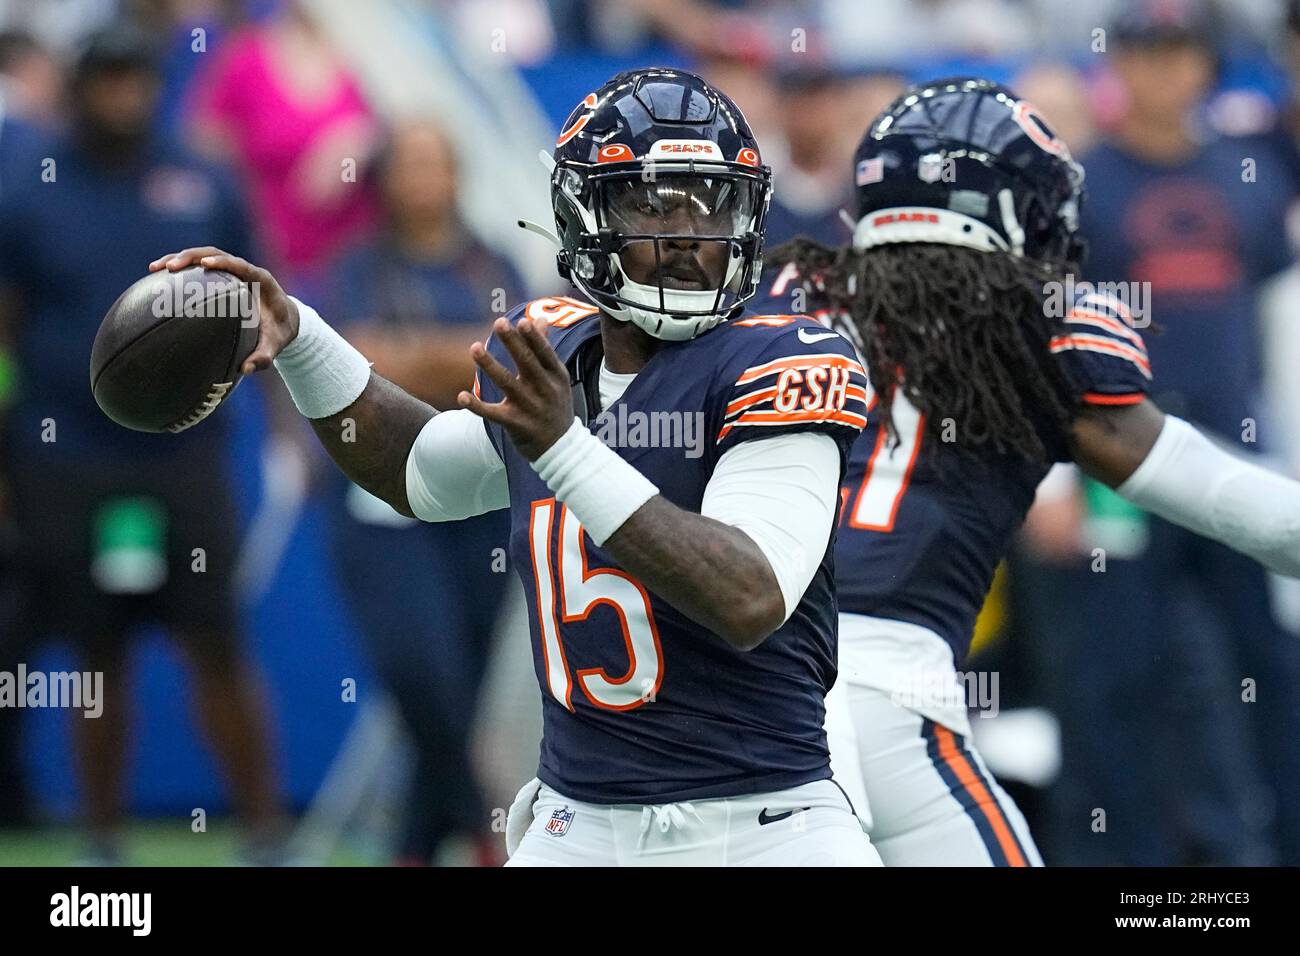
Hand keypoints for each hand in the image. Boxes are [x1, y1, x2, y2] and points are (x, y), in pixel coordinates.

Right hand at [148, 247, 298, 374]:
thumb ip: (264, 357)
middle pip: (216, 254)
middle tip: (170, 267)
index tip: (204, 264)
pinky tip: (157, 278)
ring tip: (154, 268)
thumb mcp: (275, 346)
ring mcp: (232, 271)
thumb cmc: (279, 332)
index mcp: (261, 281)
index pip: (241, 265)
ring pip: (203, 256)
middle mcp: (245, 272)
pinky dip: (181, 270)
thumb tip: (245, 370)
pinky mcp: (222, 276)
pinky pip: (199, 268)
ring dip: (179, 259)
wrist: (284, 321)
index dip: (223, 262)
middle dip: (191, 256)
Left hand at [457, 317, 572, 460]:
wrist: (562, 447)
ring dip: (490, 365)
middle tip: (499, 323)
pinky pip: (492, 414)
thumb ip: (544, 349)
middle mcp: (544, 390)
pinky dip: (477, 406)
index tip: (522, 321)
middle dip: (513, 343)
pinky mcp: (515, 424)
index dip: (533, 338)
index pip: (544, 353)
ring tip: (475, 347)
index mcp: (556, 376)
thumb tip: (540, 319)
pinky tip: (461, 397)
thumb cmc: (555, 405)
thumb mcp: (557, 378)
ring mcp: (530, 408)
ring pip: (507, 384)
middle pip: (527, 363)